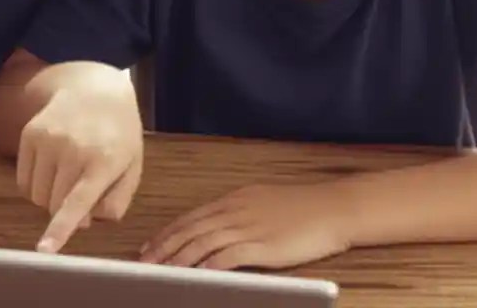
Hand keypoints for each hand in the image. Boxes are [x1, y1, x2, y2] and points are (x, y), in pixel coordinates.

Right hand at [17, 71, 142, 253]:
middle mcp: (73, 149)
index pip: (77, 201)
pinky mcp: (30, 134)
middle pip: (54, 205)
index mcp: (104, 161)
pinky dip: (34, 187)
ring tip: (67, 180)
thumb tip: (86, 221)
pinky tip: (51, 171)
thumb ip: (116, 201)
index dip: (61, 228)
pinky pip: (23, 181)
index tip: (45, 250)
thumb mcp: (132, 166)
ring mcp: (48, 139)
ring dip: (49, 200)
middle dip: (65, 212)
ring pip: (36, 196)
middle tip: (80, 196)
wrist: (95, 89)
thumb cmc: (118, 135)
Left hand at [139, 181, 355, 269]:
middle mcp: (234, 211)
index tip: (148, 247)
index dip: (167, 233)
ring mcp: (247, 227)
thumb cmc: (304, 208)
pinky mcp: (261, 245)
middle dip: (162, 248)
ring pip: (201, 243)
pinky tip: (194, 276)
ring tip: (159, 273)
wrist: (335, 208)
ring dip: (177, 260)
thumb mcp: (264, 203)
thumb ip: (240, 214)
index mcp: (233, 200)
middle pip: (188, 230)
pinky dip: (206, 267)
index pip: (190, 218)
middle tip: (142, 263)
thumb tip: (219, 227)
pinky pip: (226, 256)